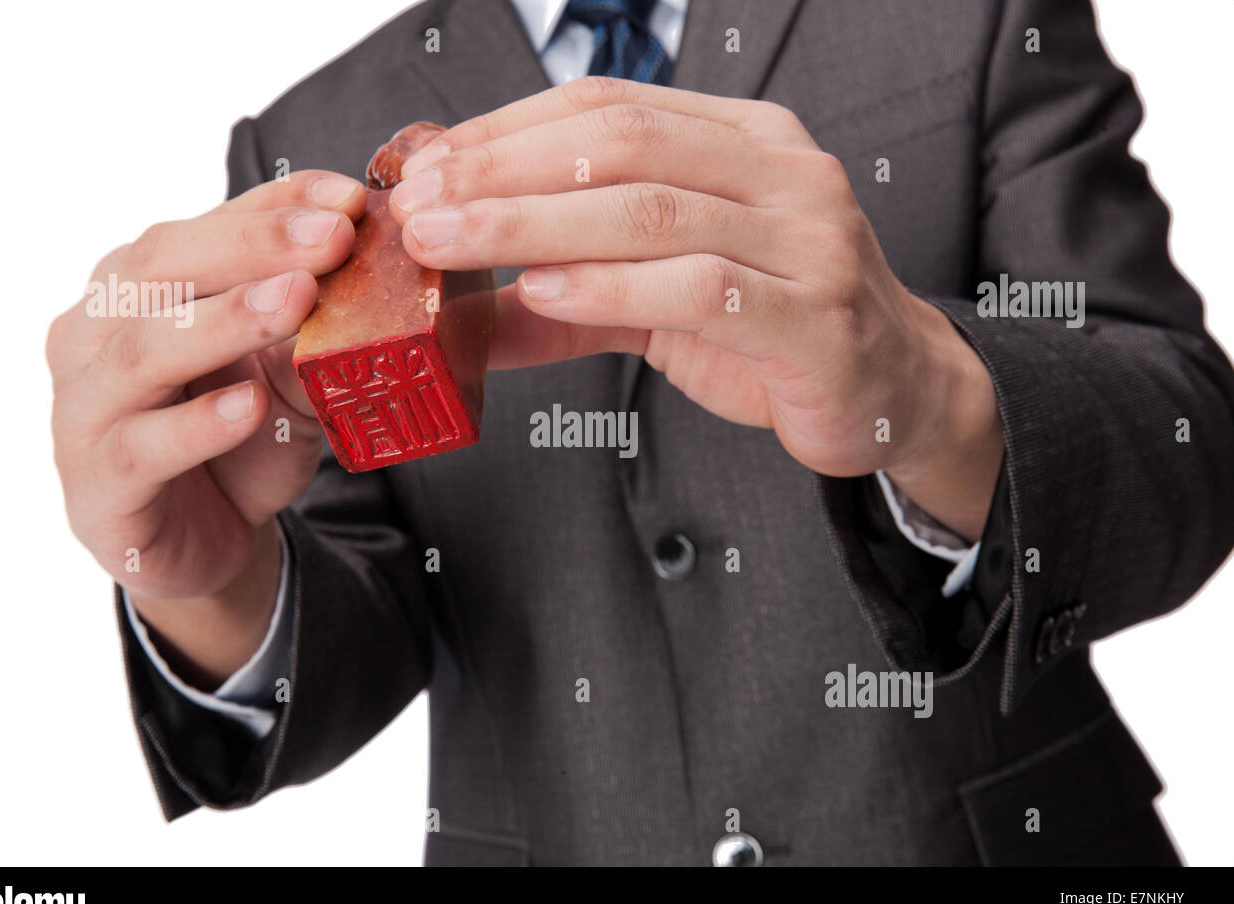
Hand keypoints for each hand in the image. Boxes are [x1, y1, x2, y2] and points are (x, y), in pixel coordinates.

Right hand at [47, 171, 365, 680]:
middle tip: (332, 239)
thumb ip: (307, 320)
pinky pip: (143, 448)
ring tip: (297, 301)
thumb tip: (364, 256)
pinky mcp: (99, 489)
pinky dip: (198, 424)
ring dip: (225, 321)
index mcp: (132, 289)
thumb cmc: (238, 440)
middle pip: (159, 270)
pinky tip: (248, 406)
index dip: (273, 206)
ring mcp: (85, 411)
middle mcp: (93, 336)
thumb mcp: (286, 370)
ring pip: (142, 352)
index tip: (347, 198)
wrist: (206, 543)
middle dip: (252, 247)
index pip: (200, 227)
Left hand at [389, 78, 1002, 539]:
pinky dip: (611, 288)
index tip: (427, 169)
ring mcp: (806, 238)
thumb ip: (572, 295)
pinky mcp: (816, 315)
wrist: (890, 389)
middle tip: (420, 206)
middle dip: (503, 172)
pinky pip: (700, 287)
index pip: (607, 106)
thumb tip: (463, 312)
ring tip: (453, 246)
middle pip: (621, 146)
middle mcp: (779, 172)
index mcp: (742, 141)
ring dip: (535, 225)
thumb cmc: (776, 328)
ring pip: (653, 210)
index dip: (506, 132)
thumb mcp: (664, 299)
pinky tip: (546, 292)